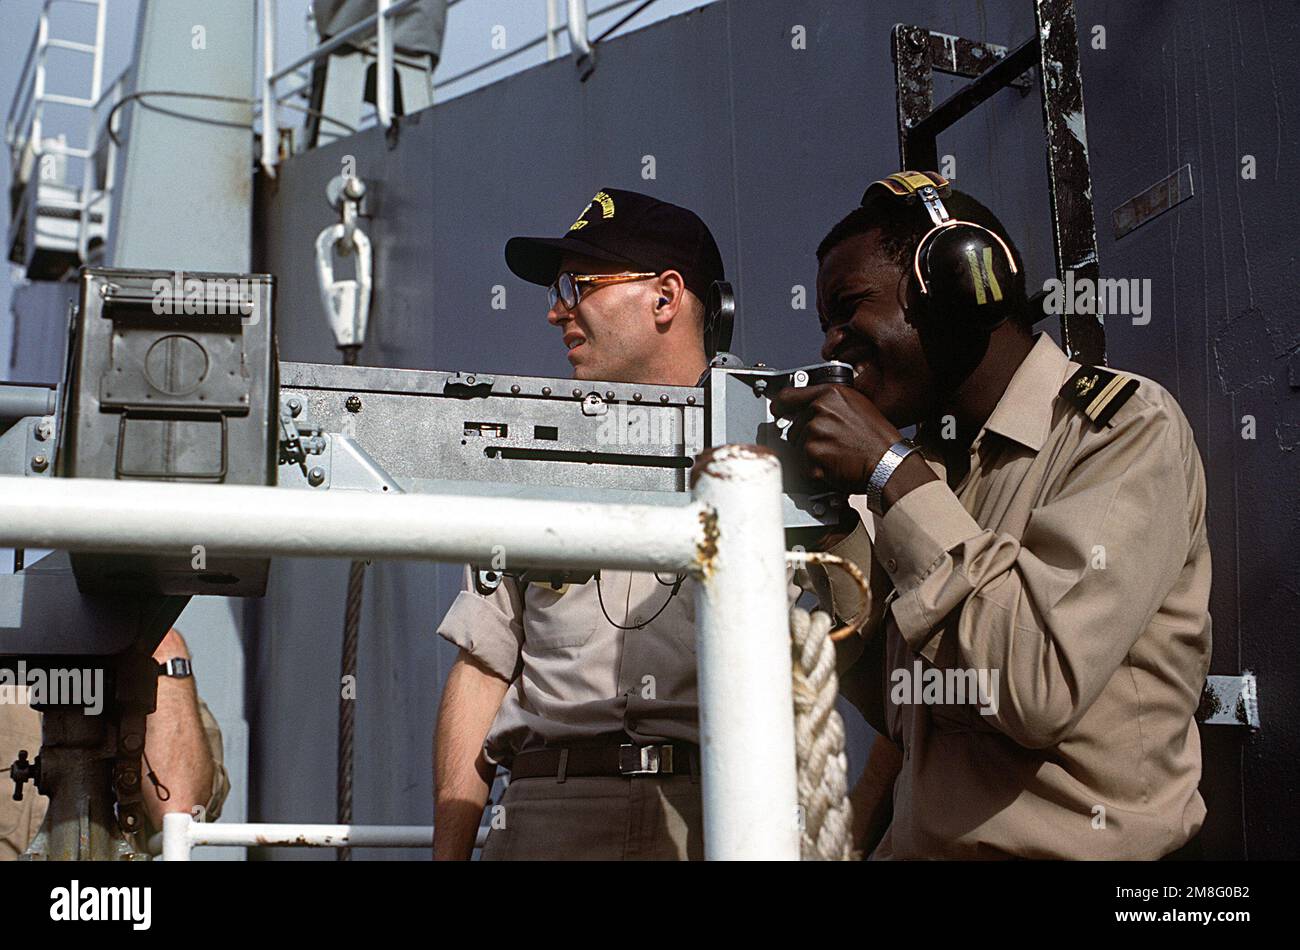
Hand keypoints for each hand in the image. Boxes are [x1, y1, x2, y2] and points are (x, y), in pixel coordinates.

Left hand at [770, 383, 901, 494]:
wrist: (887, 462)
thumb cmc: (878, 437)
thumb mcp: (856, 405)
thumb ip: (831, 402)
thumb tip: (810, 406)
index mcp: (830, 395)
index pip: (788, 397)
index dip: (780, 405)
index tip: (777, 410)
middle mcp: (819, 411)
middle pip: (794, 427)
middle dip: (807, 437)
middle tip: (833, 443)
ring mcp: (814, 434)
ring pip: (799, 447)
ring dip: (813, 453)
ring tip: (837, 453)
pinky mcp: (812, 456)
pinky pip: (805, 465)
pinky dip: (817, 469)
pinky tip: (835, 465)